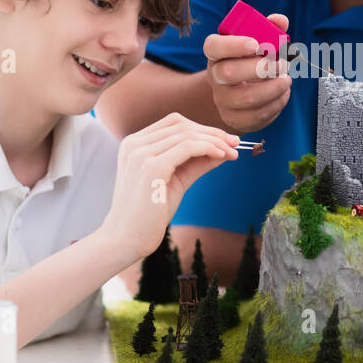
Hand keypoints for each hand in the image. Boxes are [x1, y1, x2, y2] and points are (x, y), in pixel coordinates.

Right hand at [99, 113, 239, 262]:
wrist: (126, 239)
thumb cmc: (150, 214)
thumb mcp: (176, 181)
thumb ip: (196, 163)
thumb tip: (225, 150)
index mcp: (135, 144)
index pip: (174, 123)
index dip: (202, 128)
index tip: (225, 139)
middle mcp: (134, 144)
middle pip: (182, 125)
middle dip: (213, 133)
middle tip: (236, 143)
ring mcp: (141, 153)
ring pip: (187, 134)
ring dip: (215, 141)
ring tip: (233, 152)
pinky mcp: (151, 167)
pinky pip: (187, 147)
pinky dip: (208, 147)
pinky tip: (221, 156)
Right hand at [201, 12, 292, 132]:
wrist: (241, 89)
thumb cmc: (252, 60)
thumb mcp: (258, 41)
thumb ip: (269, 28)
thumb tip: (280, 21)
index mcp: (216, 53)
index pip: (214, 47)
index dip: (233, 45)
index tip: (256, 44)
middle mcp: (215, 77)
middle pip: (229, 73)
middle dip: (261, 68)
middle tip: (282, 63)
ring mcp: (222, 100)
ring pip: (246, 98)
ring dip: (273, 88)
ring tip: (286, 80)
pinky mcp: (234, 119)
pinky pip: (256, 116)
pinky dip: (276, 104)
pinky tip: (283, 94)